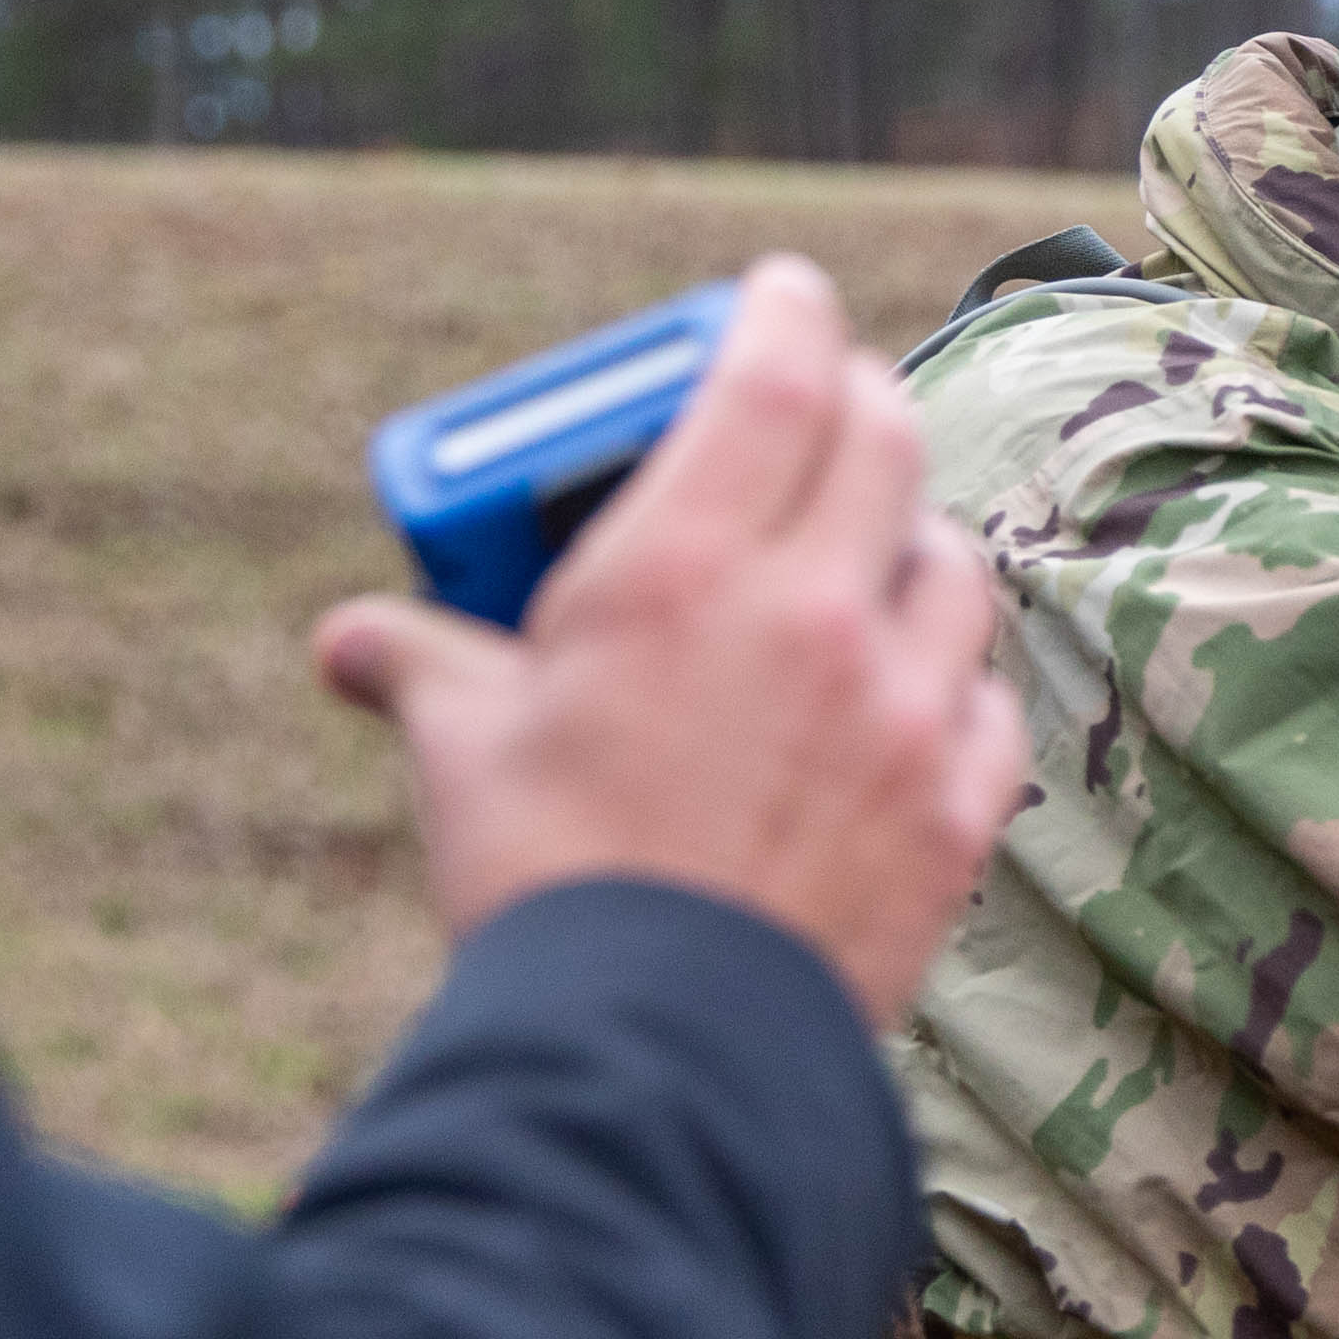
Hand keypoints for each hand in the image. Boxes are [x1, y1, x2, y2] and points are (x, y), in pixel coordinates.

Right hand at [315, 257, 1027, 1026]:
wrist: (657, 1046)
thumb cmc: (547, 883)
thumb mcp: (461, 751)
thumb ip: (416, 667)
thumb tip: (351, 641)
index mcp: (688, 570)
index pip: (770, 379)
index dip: (783, 313)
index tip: (782, 292)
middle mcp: (819, 616)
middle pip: (883, 443)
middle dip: (856, 403)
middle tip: (829, 404)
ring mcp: (908, 708)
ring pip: (950, 566)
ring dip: (909, 544)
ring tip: (869, 559)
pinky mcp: (960, 804)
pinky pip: (987, 699)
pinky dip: (955, 680)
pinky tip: (919, 694)